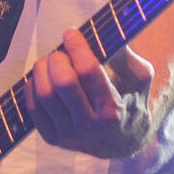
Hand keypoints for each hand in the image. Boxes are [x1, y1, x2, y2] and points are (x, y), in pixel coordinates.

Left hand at [25, 28, 154, 159]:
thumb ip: (125, 54)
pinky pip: (33, 109)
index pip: (89, 72)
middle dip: (58, 58)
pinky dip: (33, 87)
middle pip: (63, 83)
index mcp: (113, 110)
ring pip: (45, 95)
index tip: (71, 33)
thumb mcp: (140, 77)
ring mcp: (69, 135)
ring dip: (42, 70)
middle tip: (60, 52)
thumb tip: (104, 31)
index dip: (77, 47)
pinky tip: (42, 78)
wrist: (123, 142)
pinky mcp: (53, 139)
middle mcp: (90, 126)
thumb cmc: (131, 101)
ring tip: (49, 62)